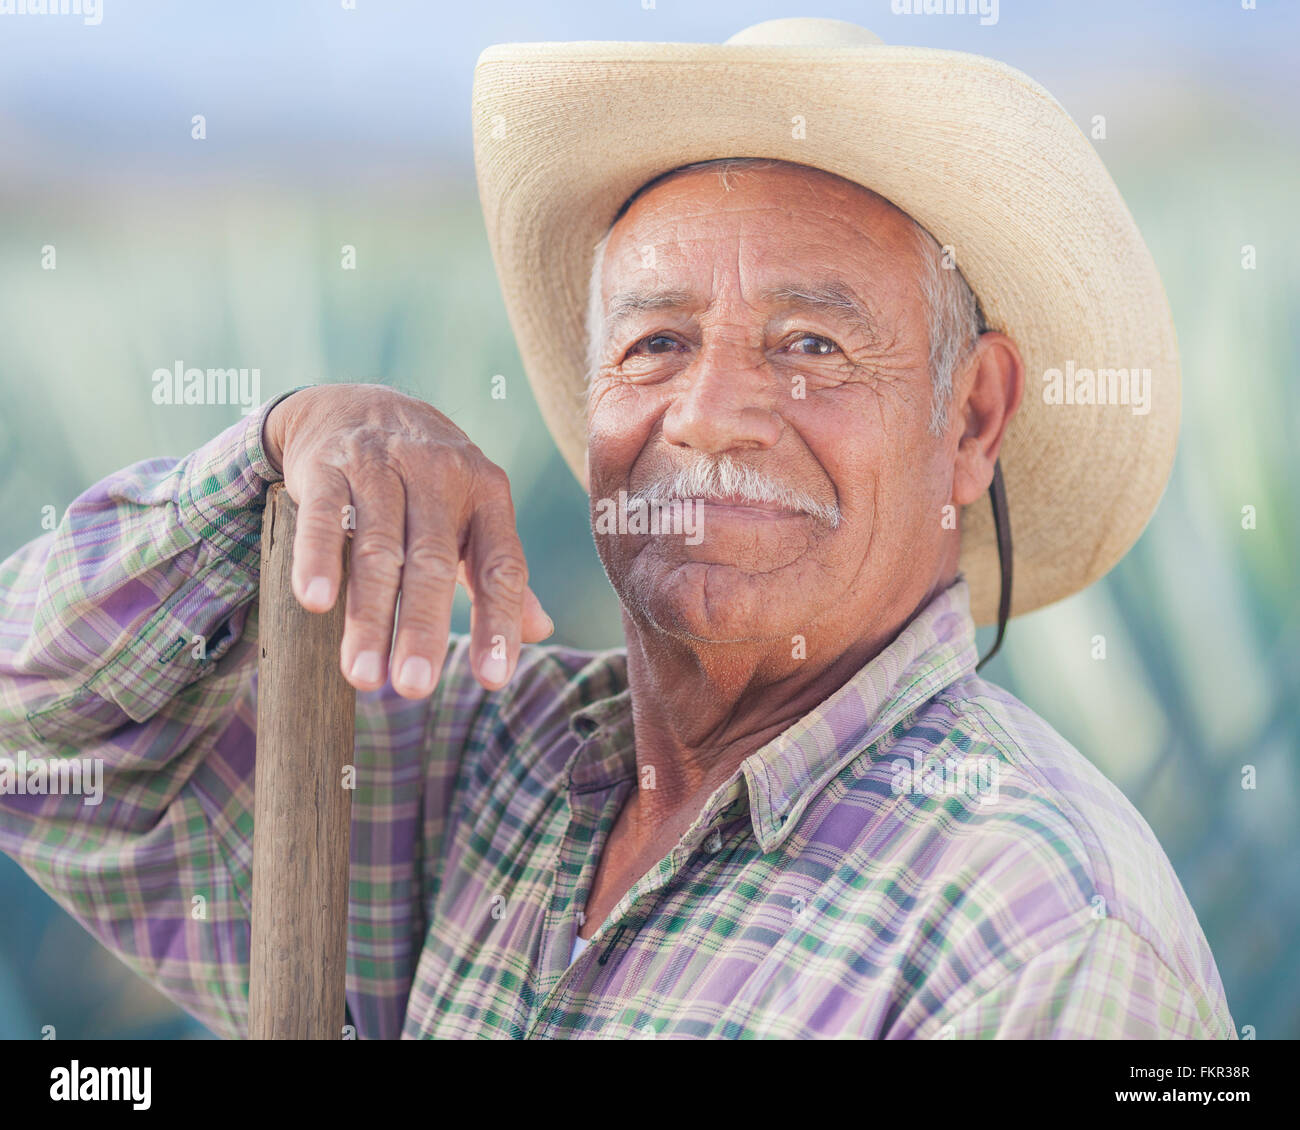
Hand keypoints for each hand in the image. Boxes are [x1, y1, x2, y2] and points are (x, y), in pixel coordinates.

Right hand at [262, 384, 553, 696]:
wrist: (360, 402)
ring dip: (368, 617)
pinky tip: (316, 603)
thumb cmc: (428, 480)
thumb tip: (541, 630)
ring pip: (378, 549)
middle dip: (422, 628)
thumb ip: (499, 571)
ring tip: (363, 677)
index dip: (498, 623)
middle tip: (413, 688)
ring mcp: (382, 467)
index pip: (500, 566)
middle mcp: (440, 477)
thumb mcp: (474, 516)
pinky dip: (318, 558)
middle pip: (433, 562)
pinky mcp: (329, 465)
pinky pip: (324, 516)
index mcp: (488, 494)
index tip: (493, 679)